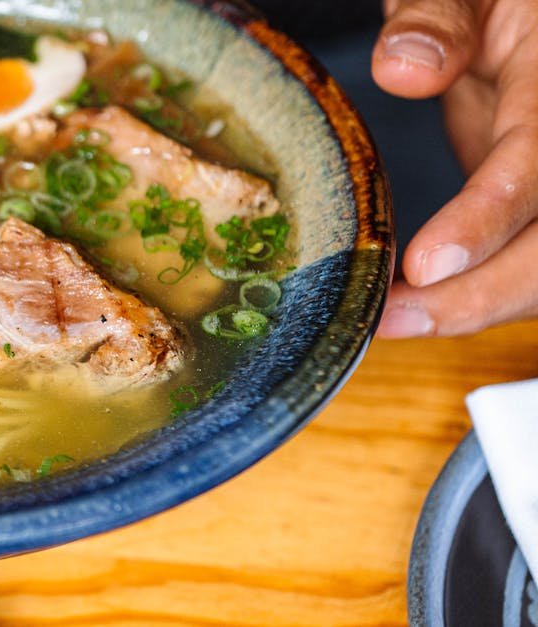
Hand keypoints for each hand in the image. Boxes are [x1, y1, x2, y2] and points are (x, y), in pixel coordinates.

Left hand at [371, 0, 537, 336]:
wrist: (517, 18)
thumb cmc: (486, 2)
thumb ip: (439, 18)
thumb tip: (402, 70)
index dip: (488, 218)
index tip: (426, 265)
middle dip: (482, 294)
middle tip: (394, 320)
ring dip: (478, 307)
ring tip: (391, 323)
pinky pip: (526, 263)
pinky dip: (477, 295)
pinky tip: (415, 308)